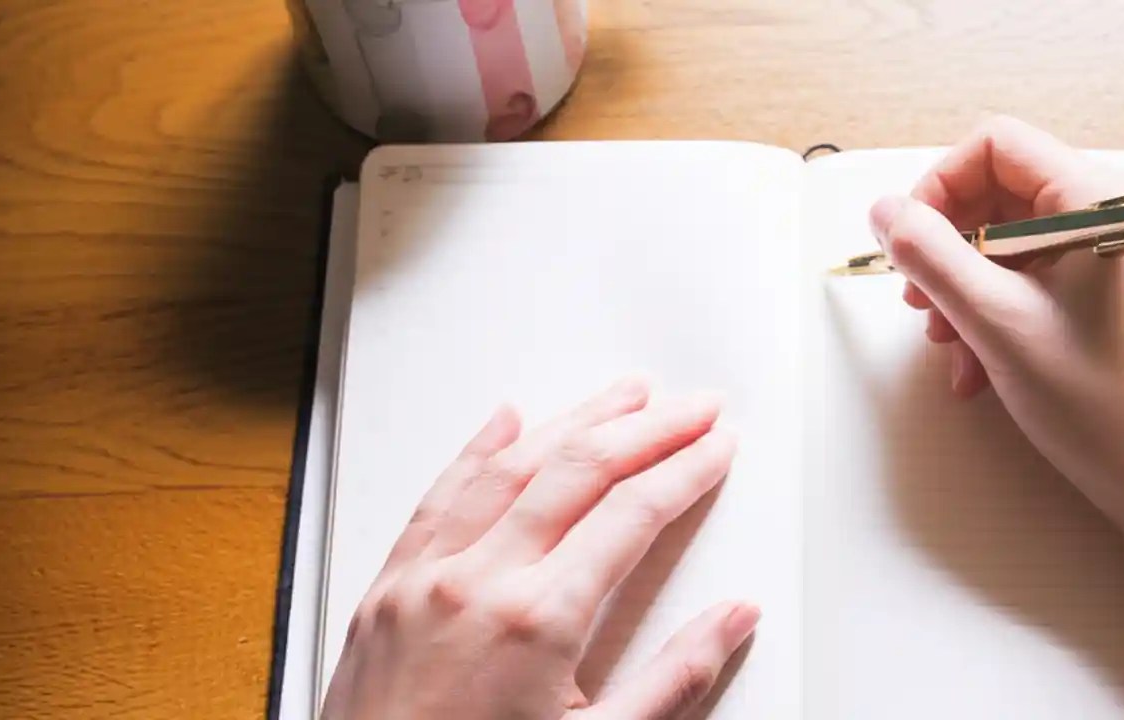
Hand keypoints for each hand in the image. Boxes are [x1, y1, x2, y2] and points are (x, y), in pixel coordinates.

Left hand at [321, 378, 758, 719]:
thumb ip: (673, 680)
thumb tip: (734, 619)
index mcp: (538, 621)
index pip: (632, 515)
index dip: (686, 471)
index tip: (718, 446)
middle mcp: (479, 580)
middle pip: (579, 470)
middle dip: (647, 429)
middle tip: (693, 407)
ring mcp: (426, 576)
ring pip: (510, 466)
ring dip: (574, 421)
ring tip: (623, 395)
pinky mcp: (388, 585)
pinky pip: (438, 496)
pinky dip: (477, 450)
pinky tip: (507, 418)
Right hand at [867, 115, 1123, 523]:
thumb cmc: (1098, 403)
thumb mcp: (994, 321)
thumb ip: (930, 255)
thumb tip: (884, 209)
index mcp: (1100, 199)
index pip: (997, 146)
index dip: (938, 188)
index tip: (907, 244)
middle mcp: (1119, 210)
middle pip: (1002, 193)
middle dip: (949, 248)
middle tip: (919, 304)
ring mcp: (1122, 249)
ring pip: (1014, 240)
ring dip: (967, 289)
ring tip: (950, 347)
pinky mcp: (1119, 286)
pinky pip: (1040, 274)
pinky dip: (999, 309)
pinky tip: (978, 363)